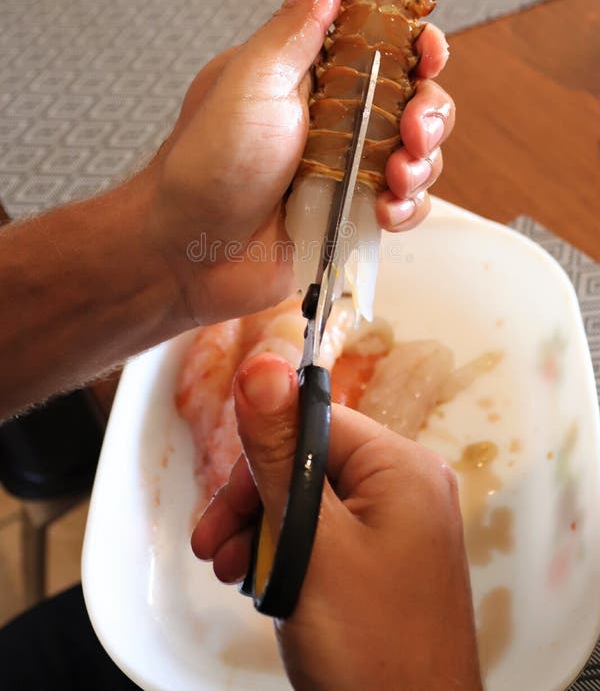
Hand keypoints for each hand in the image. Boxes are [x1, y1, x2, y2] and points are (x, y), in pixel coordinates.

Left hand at [145, 0, 452, 323]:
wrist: (188, 249)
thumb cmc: (208, 161)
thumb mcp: (253, 79)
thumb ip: (297, 25)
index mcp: (312, 75)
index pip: (383, 45)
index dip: (416, 45)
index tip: (428, 52)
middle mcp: (336, 119)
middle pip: (415, 100)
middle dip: (430, 112)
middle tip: (414, 131)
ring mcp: (347, 169)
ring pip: (419, 154)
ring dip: (423, 164)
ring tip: (395, 177)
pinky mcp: (353, 215)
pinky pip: (406, 207)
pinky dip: (408, 208)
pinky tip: (385, 212)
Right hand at [192, 355, 481, 690]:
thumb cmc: (368, 645)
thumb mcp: (312, 540)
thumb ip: (280, 452)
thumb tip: (261, 363)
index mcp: (402, 466)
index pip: (312, 424)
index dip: (258, 460)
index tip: (220, 507)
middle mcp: (407, 486)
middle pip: (308, 464)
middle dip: (254, 505)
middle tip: (215, 551)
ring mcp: (400, 527)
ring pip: (311, 504)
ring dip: (265, 534)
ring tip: (236, 576)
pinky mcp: (386, 563)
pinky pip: (327, 537)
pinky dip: (290, 557)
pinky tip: (267, 588)